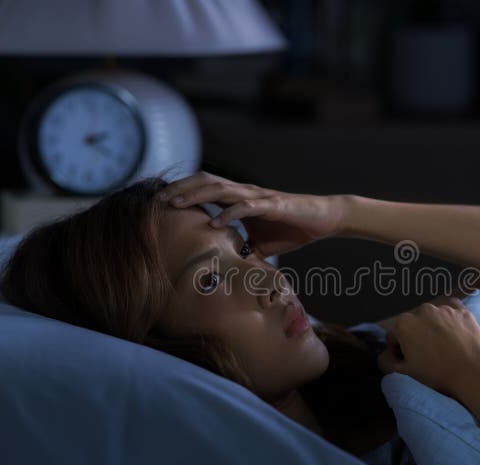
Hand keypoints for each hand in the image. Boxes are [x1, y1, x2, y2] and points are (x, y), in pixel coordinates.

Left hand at [157, 171, 347, 257]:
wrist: (323, 219)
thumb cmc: (292, 229)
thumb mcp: (261, 245)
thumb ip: (242, 250)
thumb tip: (227, 267)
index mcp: (240, 198)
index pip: (205, 188)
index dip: (182, 191)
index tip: (160, 202)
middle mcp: (245, 192)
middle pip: (205, 182)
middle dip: (180, 189)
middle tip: (156, 199)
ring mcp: (258, 197)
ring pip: (221, 190)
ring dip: (196, 196)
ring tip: (175, 204)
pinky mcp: (273, 205)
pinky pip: (246, 207)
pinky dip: (228, 214)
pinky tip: (213, 222)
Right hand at [377, 297, 479, 399]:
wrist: (474, 373)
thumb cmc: (437, 374)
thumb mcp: (406, 372)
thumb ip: (387, 362)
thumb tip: (384, 355)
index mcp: (403, 324)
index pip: (394, 336)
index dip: (399, 350)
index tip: (409, 360)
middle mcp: (422, 310)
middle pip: (413, 323)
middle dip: (416, 336)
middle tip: (427, 354)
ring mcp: (444, 308)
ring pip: (432, 317)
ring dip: (434, 327)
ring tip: (444, 346)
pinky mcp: (462, 310)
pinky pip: (452, 311)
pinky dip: (451, 320)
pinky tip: (456, 334)